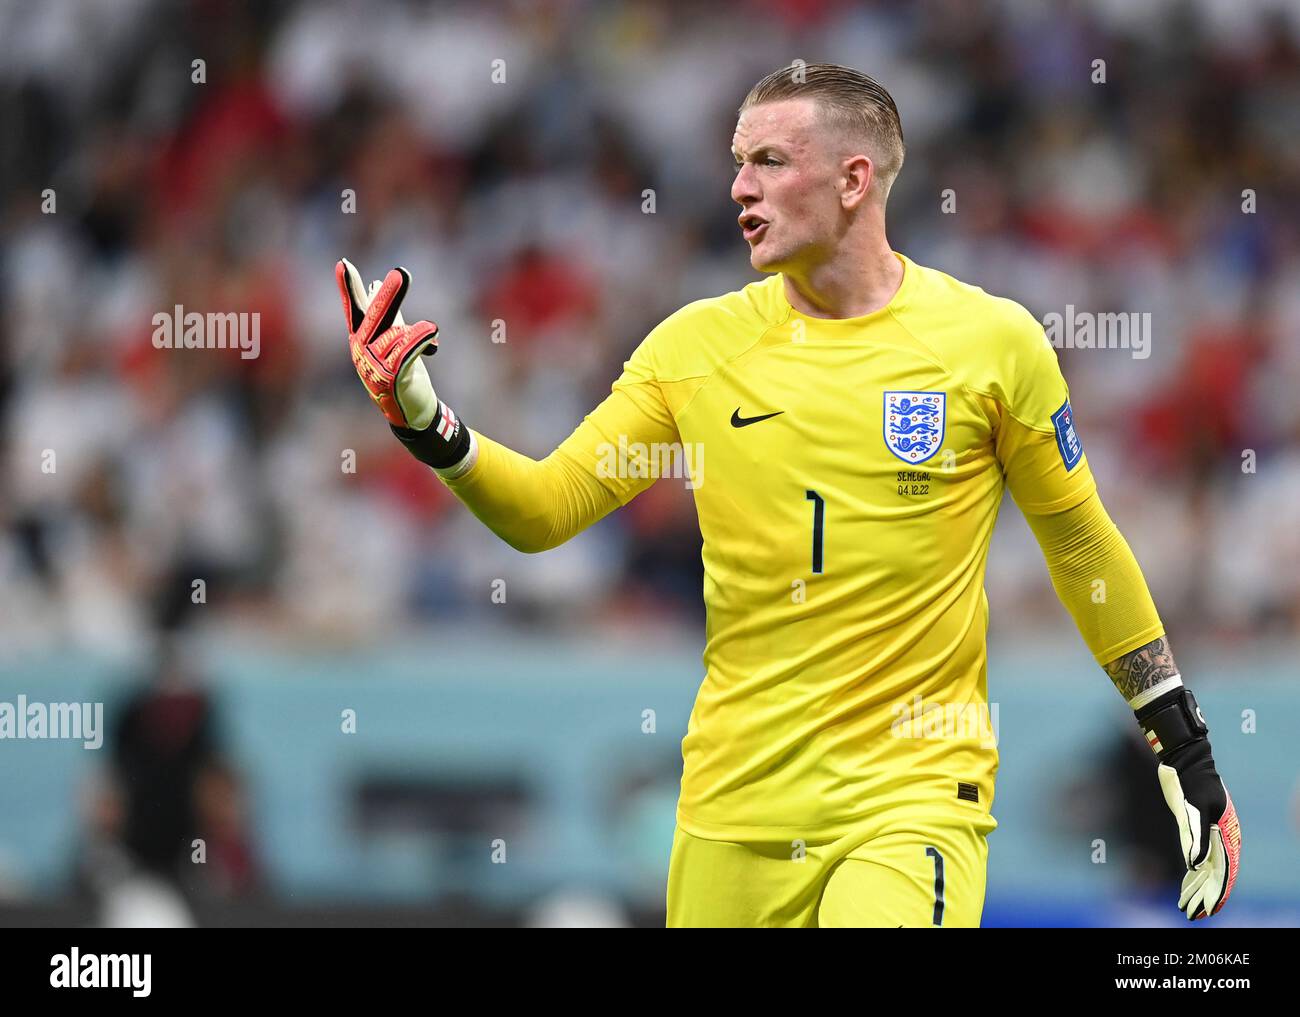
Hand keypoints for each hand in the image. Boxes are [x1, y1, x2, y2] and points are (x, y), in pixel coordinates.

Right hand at [336, 258, 439, 429]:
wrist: (412, 413)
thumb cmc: (402, 374)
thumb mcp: (395, 342)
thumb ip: (389, 316)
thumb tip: (378, 284)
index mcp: (360, 340)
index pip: (354, 310)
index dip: (349, 288)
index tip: (343, 264)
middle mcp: (362, 352)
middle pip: (375, 319)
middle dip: (388, 297)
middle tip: (400, 273)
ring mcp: (374, 367)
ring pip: (395, 337)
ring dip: (417, 332)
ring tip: (431, 328)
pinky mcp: (391, 379)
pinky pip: (407, 355)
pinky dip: (420, 343)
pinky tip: (433, 336)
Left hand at [1156, 737, 1240, 919]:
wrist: (1187, 763)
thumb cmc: (1192, 783)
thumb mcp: (1194, 808)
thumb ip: (1196, 837)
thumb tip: (1194, 865)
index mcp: (1225, 835)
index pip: (1224, 871)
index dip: (1218, 893)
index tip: (1208, 909)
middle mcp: (1221, 839)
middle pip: (1216, 875)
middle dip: (1206, 897)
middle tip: (1192, 915)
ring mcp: (1211, 836)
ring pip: (1208, 870)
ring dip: (1198, 889)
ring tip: (1186, 906)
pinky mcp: (1199, 832)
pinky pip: (1199, 858)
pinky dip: (1193, 874)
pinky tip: (1186, 884)